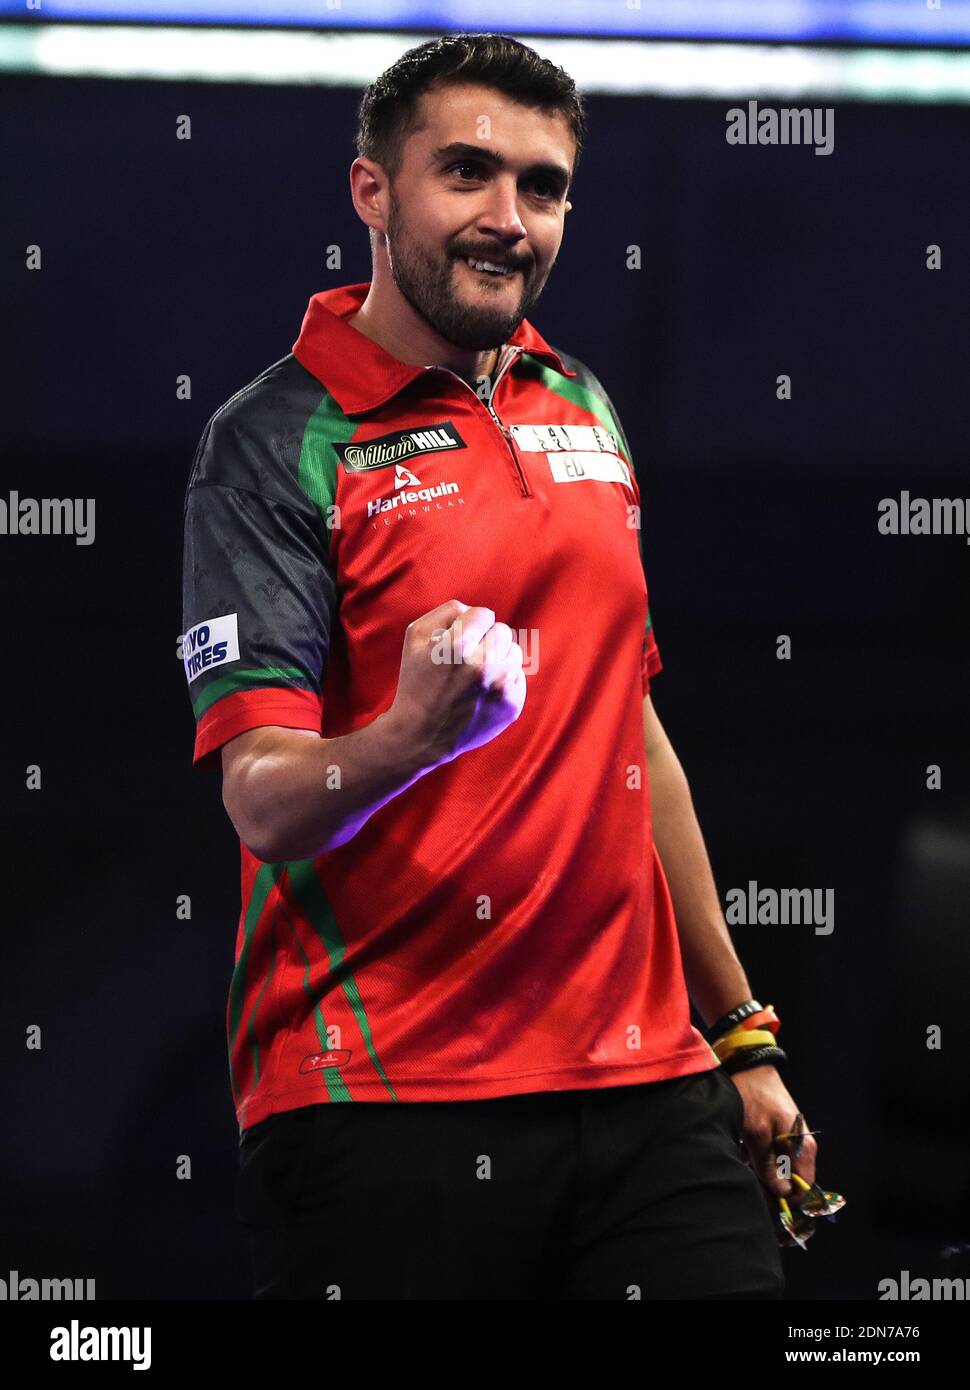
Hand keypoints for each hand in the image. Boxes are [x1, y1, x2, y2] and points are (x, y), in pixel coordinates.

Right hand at [387, 600, 526, 766]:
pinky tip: (482, 693)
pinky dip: (503, 681)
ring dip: (497, 659)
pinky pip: (518, 676)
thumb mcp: (415, 636)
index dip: (469, 626)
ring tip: (474, 678)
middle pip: (502, 631)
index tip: (458, 641)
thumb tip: (475, 610)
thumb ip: (447, 612)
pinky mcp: (512, 706)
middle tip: (465, 661)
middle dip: (485, 641)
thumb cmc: (416, 680)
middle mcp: (483, 665)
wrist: (422, 735)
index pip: (483, 614)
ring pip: (514, 652)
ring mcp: (501, 688)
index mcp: (457, 645)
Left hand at [727, 1065, 817, 1203]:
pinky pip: (772, 1159)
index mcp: (803, 1147)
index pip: (804, 1189)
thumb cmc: (754, 1096)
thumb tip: (781, 1193)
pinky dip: (757, 1160)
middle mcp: (802, 1147)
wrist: (751, 1066)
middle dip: (769, 1186)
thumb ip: (768, 1165)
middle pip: (791, 1183)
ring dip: (760, 1172)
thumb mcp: (756, 1132)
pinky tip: (743, 1150)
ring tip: (743, 1158)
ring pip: (779, 1172)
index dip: (785, 1200)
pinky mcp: (780, 1137)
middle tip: (748, 1177)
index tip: (763, 1198)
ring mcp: (791, 1142)